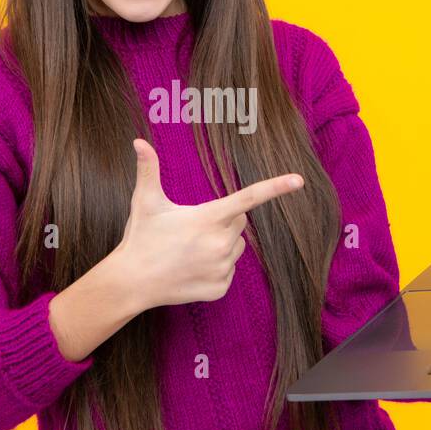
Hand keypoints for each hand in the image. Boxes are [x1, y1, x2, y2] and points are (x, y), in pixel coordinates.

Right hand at [110, 138, 303, 308]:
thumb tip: (138, 141)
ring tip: (190, 249)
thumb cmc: (140, 238)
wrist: (131, 282)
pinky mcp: (220, 288)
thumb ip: (148, 170)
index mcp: (207, 218)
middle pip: (240, 222)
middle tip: (194, 228)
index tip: (298, 180)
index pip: (248, 198)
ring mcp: (221, 268)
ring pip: (236, 247)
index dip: (275, 187)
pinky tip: (191, 268)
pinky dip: (215, 268)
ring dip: (221, 244)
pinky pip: (229, 270)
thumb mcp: (145, 202)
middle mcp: (220, 244)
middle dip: (224, 220)